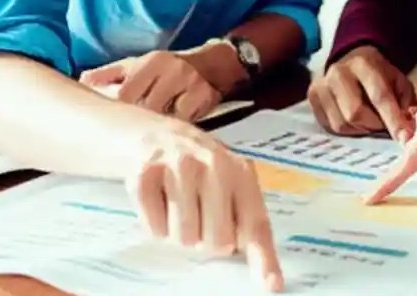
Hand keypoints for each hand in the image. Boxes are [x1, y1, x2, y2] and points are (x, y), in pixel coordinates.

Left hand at [81, 49, 222, 121]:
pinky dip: (177, 127)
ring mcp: (192, 83)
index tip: (112, 126)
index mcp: (150, 62)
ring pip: (167, 117)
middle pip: (148, 107)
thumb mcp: (134, 66)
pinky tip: (173, 129)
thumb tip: (81, 83)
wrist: (210, 65)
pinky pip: (187, 121)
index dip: (118, 112)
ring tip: (151, 134)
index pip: (126, 94)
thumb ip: (107, 75)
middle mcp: (172, 70)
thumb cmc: (164, 70)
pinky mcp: (206, 97)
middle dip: (138, 123)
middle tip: (130, 136)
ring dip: (158, 127)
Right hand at [128, 123, 281, 290]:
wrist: (152, 136)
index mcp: (240, 173)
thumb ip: (244, 220)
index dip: (264, 257)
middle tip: (200, 215)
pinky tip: (159, 199)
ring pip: (184, 238)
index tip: (272, 285)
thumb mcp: (228, 183)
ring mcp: (178, 167)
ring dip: (179, 233)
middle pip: (218, 241)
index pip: (255, 223)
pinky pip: (154, 228)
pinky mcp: (145, 173)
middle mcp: (213, 166)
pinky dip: (155, 224)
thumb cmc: (199, 169)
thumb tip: (265, 274)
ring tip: (178, 204)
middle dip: (207, 240)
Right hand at [308, 47, 415, 139]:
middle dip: (374, 126)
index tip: (404, 138)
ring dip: (360, 130)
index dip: (393, 119)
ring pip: (342, 124)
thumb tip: (406, 130)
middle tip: (383, 126)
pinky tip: (355, 122)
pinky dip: (347, 130)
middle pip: (355, 113)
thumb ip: (405, 104)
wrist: (352, 60)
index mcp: (364, 64)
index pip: (379, 96)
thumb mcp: (399, 82)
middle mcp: (338, 72)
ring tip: (369, 122)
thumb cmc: (379, 75)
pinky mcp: (312, 98)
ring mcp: (321, 85)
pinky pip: (330, 127)